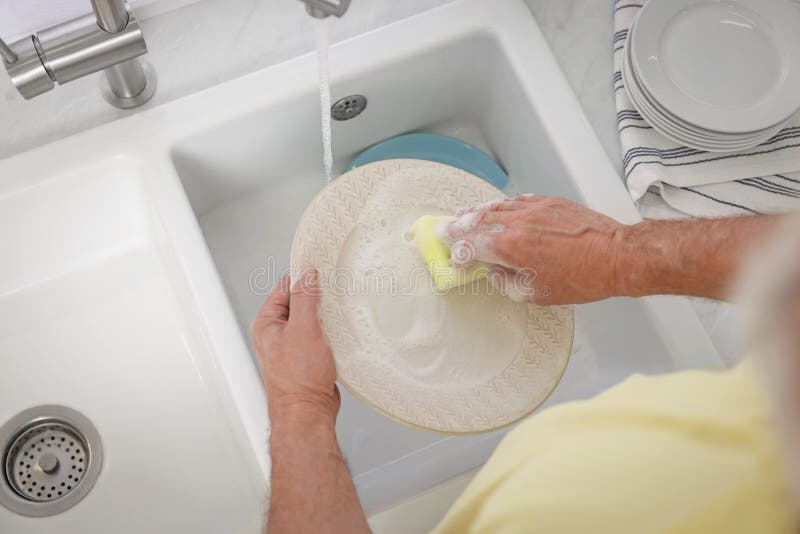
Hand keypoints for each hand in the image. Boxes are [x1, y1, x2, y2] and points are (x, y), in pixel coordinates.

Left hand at [250, 269, 339, 425]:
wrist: (308, 412)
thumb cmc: (299, 379)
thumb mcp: (303, 329)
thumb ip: (304, 298)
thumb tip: (306, 274)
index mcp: (267, 323)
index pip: (285, 288)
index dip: (304, 279)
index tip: (322, 272)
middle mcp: (276, 334)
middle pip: (299, 303)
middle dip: (317, 299)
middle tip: (333, 295)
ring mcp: (291, 346)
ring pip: (311, 320)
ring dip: (325, 318)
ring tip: (336, 316)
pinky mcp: (306, 357)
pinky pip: (319, 336)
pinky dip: (329, 332)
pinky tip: (339, 334)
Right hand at [440, 195, 627, 304]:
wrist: (616, 256)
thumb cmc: (583, 277)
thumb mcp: (537, 294)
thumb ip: (508, 283)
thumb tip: (496, 274)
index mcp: (511, 246)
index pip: (472, 246)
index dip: (458, 254)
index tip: (454, 260)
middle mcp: (519, 222)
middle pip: (477, 220)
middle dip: (458, 227)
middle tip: (445, 230)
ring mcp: (534, 208)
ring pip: (496, 206)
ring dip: (476, 212)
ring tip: (464, 215)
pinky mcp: (550, 202)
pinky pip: (517, 200)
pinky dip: (502, 205)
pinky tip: (499, 208)